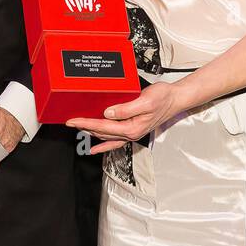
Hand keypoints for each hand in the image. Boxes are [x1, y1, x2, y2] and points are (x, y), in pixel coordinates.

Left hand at [65, 82, 182, 154]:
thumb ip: (126, 108)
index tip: (73, 120)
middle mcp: (131, 134)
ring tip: (78, 128)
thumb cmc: (163, 98)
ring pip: (106, 137)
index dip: (86, 123)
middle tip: (69, 122)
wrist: (175, 99)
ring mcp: (131, 133)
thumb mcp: (145, 100)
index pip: (103, 126)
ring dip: (91, 133)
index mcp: (132, 128)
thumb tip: (108, 112)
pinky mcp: (133, 129)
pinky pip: (114, 140)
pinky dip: (103, 144)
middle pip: (102, 133)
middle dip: (84, 127)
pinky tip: (96, 147)